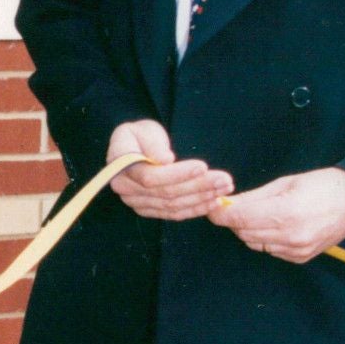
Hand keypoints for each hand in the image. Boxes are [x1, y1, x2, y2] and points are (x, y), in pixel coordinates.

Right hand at [105, 120, 233, 220]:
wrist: (136, 147)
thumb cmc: (141, 135)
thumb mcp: (145, 130)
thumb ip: (153, 144)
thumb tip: (164, 160)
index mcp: (119, 167)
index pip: (150, 177)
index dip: (178, 174)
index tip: (203, 166)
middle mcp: (125, 189)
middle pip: (165, 193)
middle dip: (198, 186)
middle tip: (224, 179)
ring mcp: (136, 202)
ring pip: (172, 205)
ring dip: (201, 198)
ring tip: (224, 188)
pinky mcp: (149, 210)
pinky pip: (174, 213)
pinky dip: (196, 209)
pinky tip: (214, 202)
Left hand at [212, 167, 344, 262]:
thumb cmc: (324, 184)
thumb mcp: (286, 183)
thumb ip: (254, 197)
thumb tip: (226, 203)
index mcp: (285, 214)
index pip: (238, 218)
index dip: (220, 213)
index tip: (212, 207)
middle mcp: (289, 237)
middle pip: (243, 232)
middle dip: (235, 219)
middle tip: (235, 205)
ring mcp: (296, 251)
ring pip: (255, 243)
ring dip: (250, 229)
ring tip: (261, 212)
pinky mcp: (301, 258)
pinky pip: (270, 250)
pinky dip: (266, 238)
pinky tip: (277, 224)